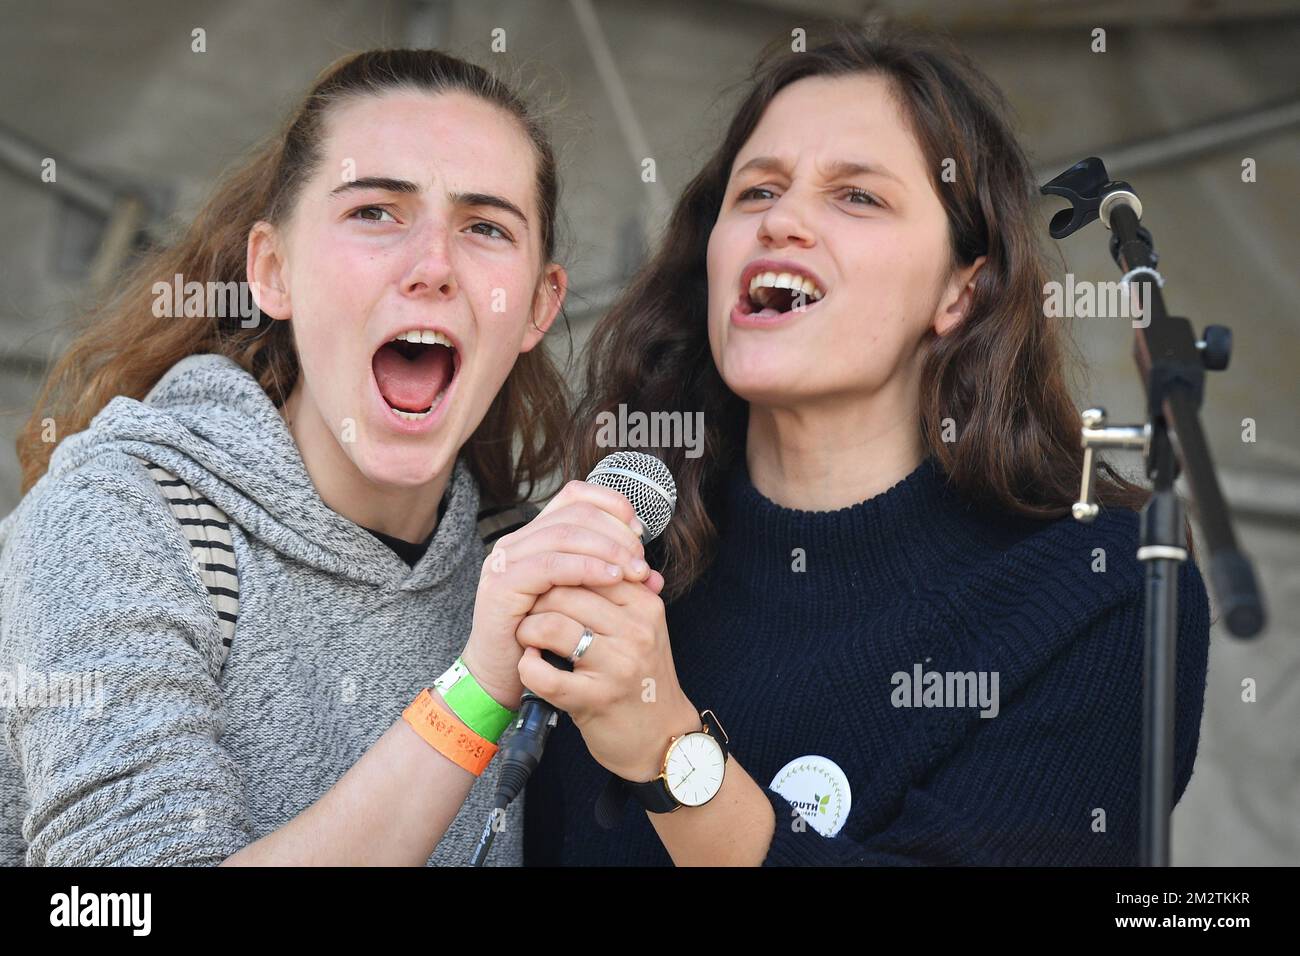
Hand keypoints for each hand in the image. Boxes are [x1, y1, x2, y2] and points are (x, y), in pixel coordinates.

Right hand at [459, 480, 665, 710]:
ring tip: (634, 570)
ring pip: (565, 534)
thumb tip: (654, 576)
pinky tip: (611, 579)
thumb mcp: (585, 605)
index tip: (639, 533)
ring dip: (607, 549)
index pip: (575, 495)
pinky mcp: (501, 585)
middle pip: (575, 512)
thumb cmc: (544, 642)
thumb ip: (613, 585)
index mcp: (535, 537)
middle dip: (616, 531)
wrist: (502, 678)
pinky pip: (550, 565)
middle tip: (640, 559)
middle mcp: (517, 541)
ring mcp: (506, 561)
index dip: (611, 505)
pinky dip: (586, 568)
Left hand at [514, 576, 699, 781]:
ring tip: (528, 638)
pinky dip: (528, 667)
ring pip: (551, 625)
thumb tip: (581, 548)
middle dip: (536, 601)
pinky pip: (543, 674)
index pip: (589, 567)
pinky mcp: (596, 699)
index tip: (544, 587)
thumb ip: (617, 591)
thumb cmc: (642, 677)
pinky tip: (532, 665)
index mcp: (645, 605)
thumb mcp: (642, 626)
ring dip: (528, 630)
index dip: (556, 573)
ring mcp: (617, 666)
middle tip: (527, 613)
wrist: (661, 737)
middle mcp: (636, 631)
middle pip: (564, 592)